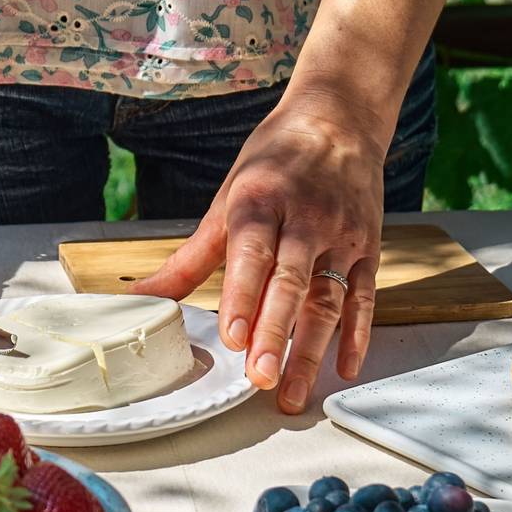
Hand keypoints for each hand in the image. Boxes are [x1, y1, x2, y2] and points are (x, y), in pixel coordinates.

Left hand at [132, 104, 386, 412]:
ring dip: (311, 350)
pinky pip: (365, 297)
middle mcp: (305, 219)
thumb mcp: (227, 201)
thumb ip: (189, 258)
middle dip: (275, 332)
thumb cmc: (275, 163)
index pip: (251, 254)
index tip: (233, 338)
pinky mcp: (370, 248)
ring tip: (291, 392)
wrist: (340, 119)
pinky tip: (344, 369)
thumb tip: (141, 297)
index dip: (242, 296)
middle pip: (291, 282)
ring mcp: (341, 235)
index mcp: (261, 202)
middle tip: (260, 377)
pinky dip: (357, 335)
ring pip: (328, 298)